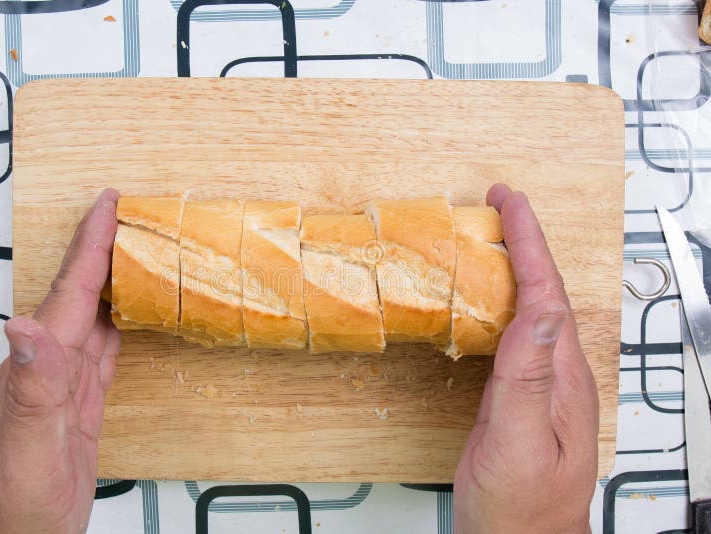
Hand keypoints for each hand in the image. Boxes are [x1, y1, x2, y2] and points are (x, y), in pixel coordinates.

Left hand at [0, 189, 121, 533]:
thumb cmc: (12, 510)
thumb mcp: (24, 454)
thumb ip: (30, 391)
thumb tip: (23, 325)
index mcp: (38, 369)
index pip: (70, 296)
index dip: (90, 248)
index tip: (108, 207)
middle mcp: (50, 368)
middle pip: (81, 294)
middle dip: (101, 248)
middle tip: (128, 212)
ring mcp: (66, 385)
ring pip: (95, 317)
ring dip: (113, 279)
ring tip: (135, 248)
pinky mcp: (80, 405)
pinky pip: (104, 351)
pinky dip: (120, 323)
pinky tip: (130, 312)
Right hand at [453, 184, 598, 533]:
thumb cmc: (521, 511)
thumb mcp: (516, 445)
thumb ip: (526, 379)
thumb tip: (540, 310)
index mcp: (561, 381)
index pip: (548, 295)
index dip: (531, 244)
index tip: (511, 204)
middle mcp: (558, 377)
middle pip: (547, 293)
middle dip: (528, 243)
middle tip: (502, 206)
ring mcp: (542, 387)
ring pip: (533, 309)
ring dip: (518, 266)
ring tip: (498, 236)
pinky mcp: (521, 397)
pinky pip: (516, 334)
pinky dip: (502, 301)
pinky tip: (489, 298)